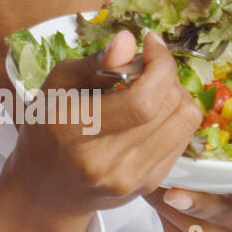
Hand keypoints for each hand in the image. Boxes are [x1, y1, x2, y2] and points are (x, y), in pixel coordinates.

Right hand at [2, 28, 203, 222]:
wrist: (46, 191)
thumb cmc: (47, 130)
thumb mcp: (57, 86)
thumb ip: (94, 62)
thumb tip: (129, 40)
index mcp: (73, 129)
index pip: (142, 100)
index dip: (159, 65)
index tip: (150, 44)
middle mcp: (103, 161)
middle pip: (168, 107)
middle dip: (166, 75)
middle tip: (146, 68)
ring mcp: (129, 179)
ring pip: (184, 121)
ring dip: (175, 95)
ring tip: (151, 90)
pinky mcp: (147, 186)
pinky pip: (182, 140)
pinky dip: (173, 118)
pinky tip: (151, 115)